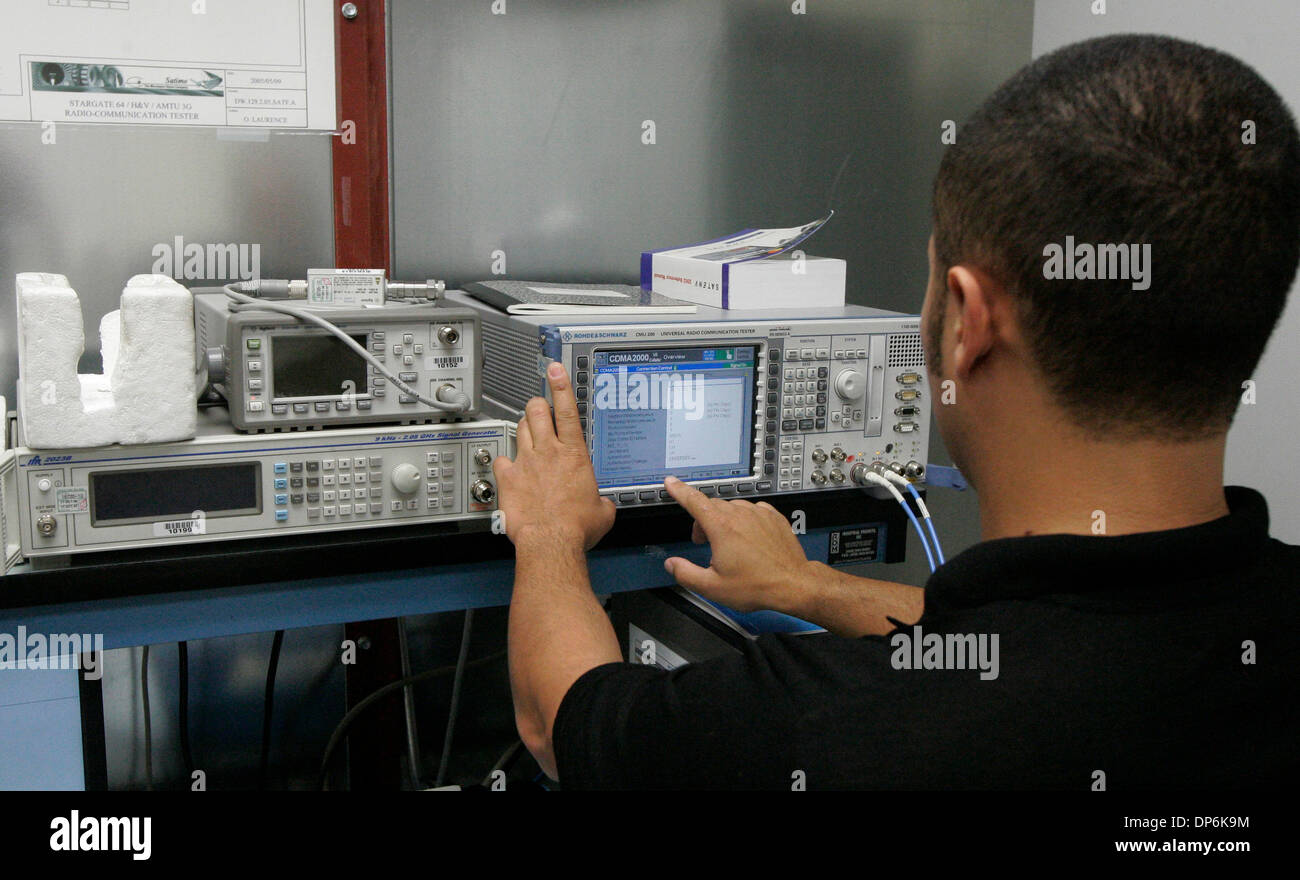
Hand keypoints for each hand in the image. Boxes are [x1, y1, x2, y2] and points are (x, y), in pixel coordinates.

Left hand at [492, 363, 615, 549]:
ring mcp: (526, 463)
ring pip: (520, 428)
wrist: (552, 542)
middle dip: (537, 404)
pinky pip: (501, 459)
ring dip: (524, 426)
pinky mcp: (509, 479)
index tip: (554, 369)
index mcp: (574, 455)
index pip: (566, 410)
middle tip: (539, 406)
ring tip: (527, 432)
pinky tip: (508, 467)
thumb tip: (603, 504)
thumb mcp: (603, 512)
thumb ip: (601, 500)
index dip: (560, 385)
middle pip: (537, 411)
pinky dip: (504, 460)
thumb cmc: (577, 528)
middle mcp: (548, 453)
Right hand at [662, 476, 818, 613]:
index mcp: (722, 527)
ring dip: (724, 520)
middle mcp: (740, 515)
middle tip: (703, 541)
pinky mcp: (774, 517)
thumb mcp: (713, 587)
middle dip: (702, 520)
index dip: (679, 491)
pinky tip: (748, 537)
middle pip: (712, 506)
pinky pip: (753, 510)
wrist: (793, 584)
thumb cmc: (757, 585)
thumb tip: (672, 564)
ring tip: (728, 543)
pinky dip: (745, 519)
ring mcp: (759, 514)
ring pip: (733, 507)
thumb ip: (686, 574)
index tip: (671, 483)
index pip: (694, 501)